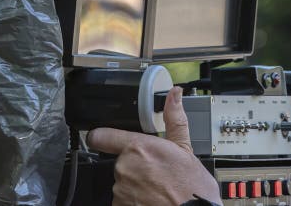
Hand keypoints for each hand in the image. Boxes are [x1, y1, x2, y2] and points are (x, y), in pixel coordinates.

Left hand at [87, 87, 221, 205]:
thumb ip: (174, 119)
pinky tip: (150, 200)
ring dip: (134, 187)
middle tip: (154, 174)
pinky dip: (133, 202)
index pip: (101, 137)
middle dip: (134, 168)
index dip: (99, 137)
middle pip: (119, 163)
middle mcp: (125, 167)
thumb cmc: (192, 188)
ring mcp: (121, 190)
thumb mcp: (185, 148)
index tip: (99, 139)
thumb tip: (174, 94)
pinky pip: (122, 201)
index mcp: (138, 147)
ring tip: (155, 190)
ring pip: (121, 184)